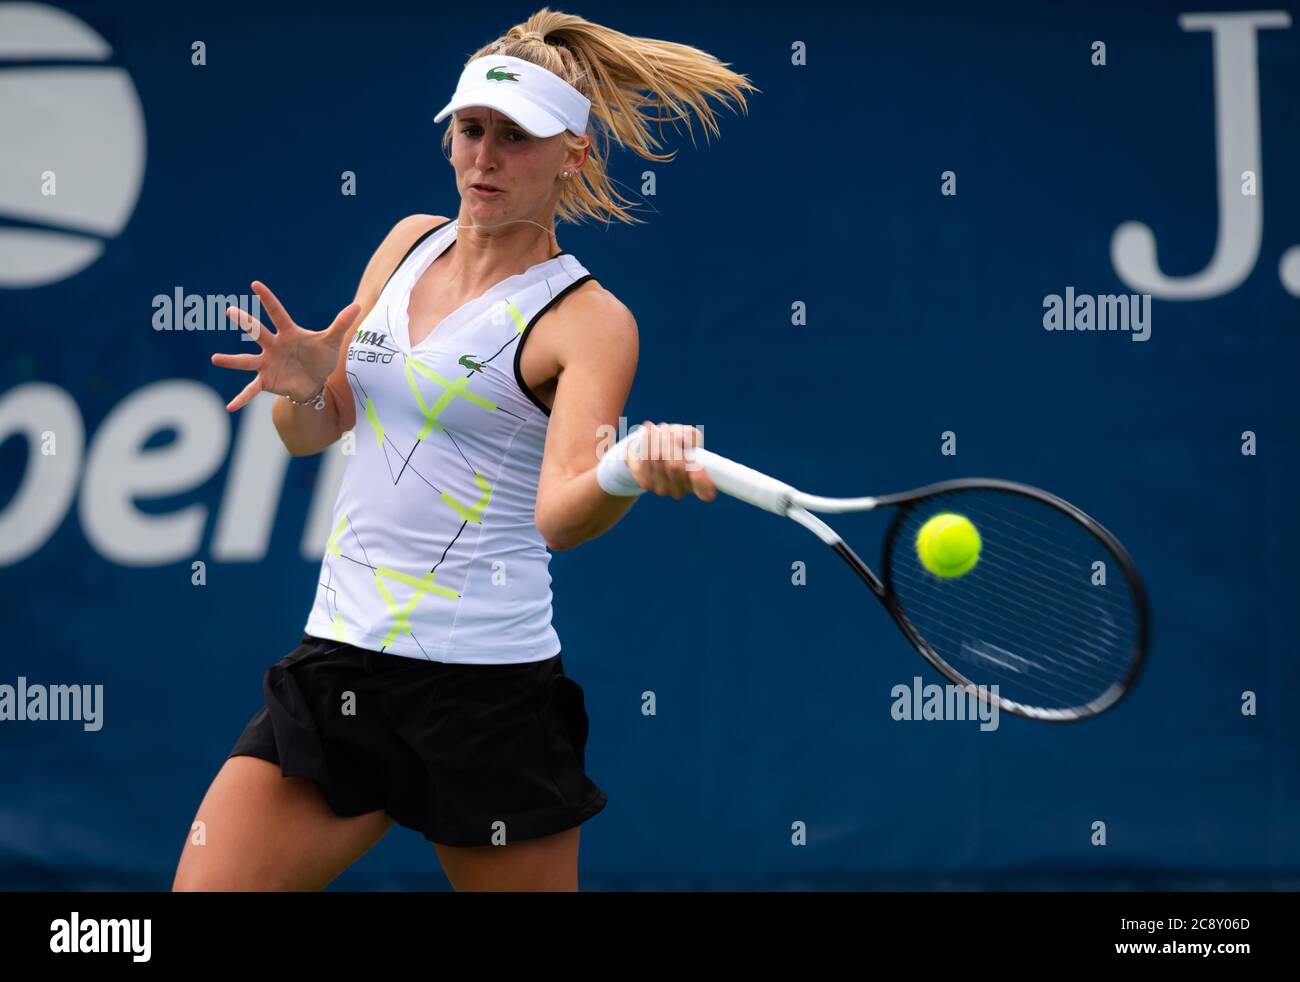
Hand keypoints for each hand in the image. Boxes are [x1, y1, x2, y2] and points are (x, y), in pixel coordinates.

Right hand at [210, 281, 359, 411]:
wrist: (315, 382)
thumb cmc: (320, 357)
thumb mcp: (331, 341)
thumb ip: (341, 324)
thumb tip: (358, 305)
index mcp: (288, 333)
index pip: (277, 313)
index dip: (268, 299)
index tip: (255, 284)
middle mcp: (273, 346)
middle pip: (258, 332)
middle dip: (246, 322)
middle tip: (231, 310)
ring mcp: (267, 363)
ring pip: (246, 360)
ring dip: (231, 360)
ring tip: (215, 358)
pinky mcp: (266, 381)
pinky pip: (251, 390)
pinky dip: (241, 398)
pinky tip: (230, 407)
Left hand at [627, 421, 716, 500]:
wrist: (653, 452)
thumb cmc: (678, 445)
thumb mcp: (690, 437)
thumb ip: (690, 436)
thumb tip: (679, 437)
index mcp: (698, 484)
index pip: (705, 491)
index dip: (702, 479)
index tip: (698, 465)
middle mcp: (681, 491)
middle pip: (675, 466)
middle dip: (671, 442)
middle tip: (670, 430)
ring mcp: (663, 490)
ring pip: (658, 458)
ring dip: (659, 438)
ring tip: (662, 428)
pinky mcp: (646, 483)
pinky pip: (645, 458)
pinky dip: (647, 440)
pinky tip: (649, 429)